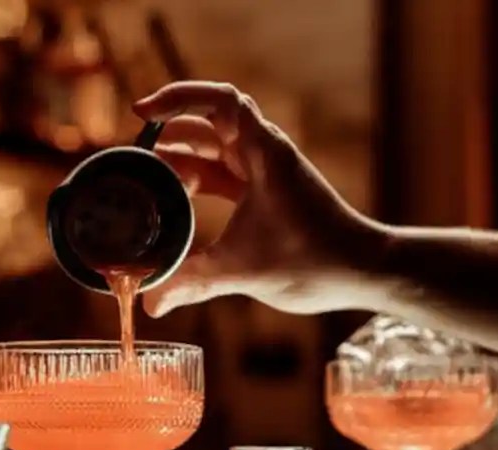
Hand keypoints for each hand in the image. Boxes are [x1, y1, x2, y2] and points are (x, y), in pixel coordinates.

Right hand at [132, 81, 389, 317]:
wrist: (364, 270)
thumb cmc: (317, 261)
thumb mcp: (246, 271)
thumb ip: (193, 282)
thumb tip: (150, 302)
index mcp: (264, 155)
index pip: (218, 101)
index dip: (176, 98)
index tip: (140, 113)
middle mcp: (265, 154)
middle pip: (207, 122)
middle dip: (167, 133)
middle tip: (133, 157)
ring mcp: (266, 172)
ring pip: (213, 149)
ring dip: (180, 157)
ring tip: (146, 177)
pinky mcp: (267, 192)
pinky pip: (223, 173)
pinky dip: (197, 178)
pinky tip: (175, 197)